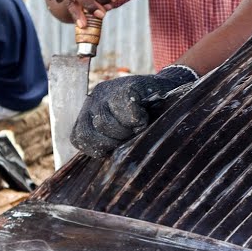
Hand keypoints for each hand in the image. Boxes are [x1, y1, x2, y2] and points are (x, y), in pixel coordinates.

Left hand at [71, 65, 197, 157]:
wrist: (173, 91)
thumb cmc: (148, 119)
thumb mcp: (125, 133)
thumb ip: (110, 144)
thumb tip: (107, 165)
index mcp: (89, 113)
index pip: (79, 137)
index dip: (99, 148)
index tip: (117, 146)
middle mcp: (94, 99)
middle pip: (88, 132)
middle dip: (112, 142)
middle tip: (131, 136)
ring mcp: (109, 90)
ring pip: (103, 122)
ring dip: (124, 131)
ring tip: (138, 127)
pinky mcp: (128, 85)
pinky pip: (126, 110)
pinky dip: (137, 120)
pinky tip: (145, 117)